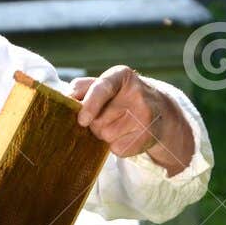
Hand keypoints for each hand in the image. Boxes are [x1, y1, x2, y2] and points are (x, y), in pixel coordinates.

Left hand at [70, 66, 194, 175]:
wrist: (160, 113)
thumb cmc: (122, 98)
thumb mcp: (105, 85)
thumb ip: (82, 88)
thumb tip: (65, 98)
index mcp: (121, 75)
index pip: (102, 88)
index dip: (89, 104)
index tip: (82, 120)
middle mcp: (136, 93)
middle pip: (97, 120)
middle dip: (95, 122)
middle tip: (109, 116)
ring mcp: (144, 116)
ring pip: (105, 135)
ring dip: (105, 135)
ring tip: (121, 125)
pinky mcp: (147, 136)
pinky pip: (117, 149)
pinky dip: (117, 146)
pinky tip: (129, 135)